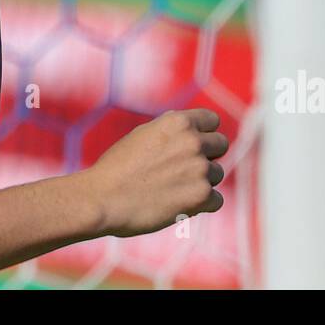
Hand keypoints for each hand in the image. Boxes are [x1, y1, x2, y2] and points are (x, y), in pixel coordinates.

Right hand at [84, 108, 227, 236]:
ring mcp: (200, 169)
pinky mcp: (201, 197)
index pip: (213, 121)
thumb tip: (194, 131)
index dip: (204, 132)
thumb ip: (172, 131)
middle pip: (221, 145)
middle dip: (207, 155)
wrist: (103, 199)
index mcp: (179, 122)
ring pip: (217, 174)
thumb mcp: (144, 134)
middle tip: (185, 169)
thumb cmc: (118, 167)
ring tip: (173, 188)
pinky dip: (201, 204)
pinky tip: (179, 204)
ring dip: (201, 181)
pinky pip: (216, 199)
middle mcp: (193, 142)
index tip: (195, 144)